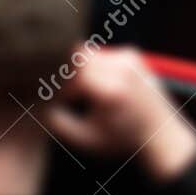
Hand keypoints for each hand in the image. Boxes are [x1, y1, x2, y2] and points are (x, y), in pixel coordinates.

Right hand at [45, 49, 195, 181]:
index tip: (45, 99)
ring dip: (75, 69)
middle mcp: (122, 68)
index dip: (51, 85)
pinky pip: (100, 54)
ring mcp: (129, 57)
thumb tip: (33, 100)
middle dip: (60, 73)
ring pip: (85, 53)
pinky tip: (93, 86)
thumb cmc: (122, 141)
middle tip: (54, 91)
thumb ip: (55, 120)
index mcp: (110, 90)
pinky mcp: (132, 54)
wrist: (162, 135)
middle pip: (74, 57)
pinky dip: (90, 67)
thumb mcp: (83, 139)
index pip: (66, 74)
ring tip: (76, 93)